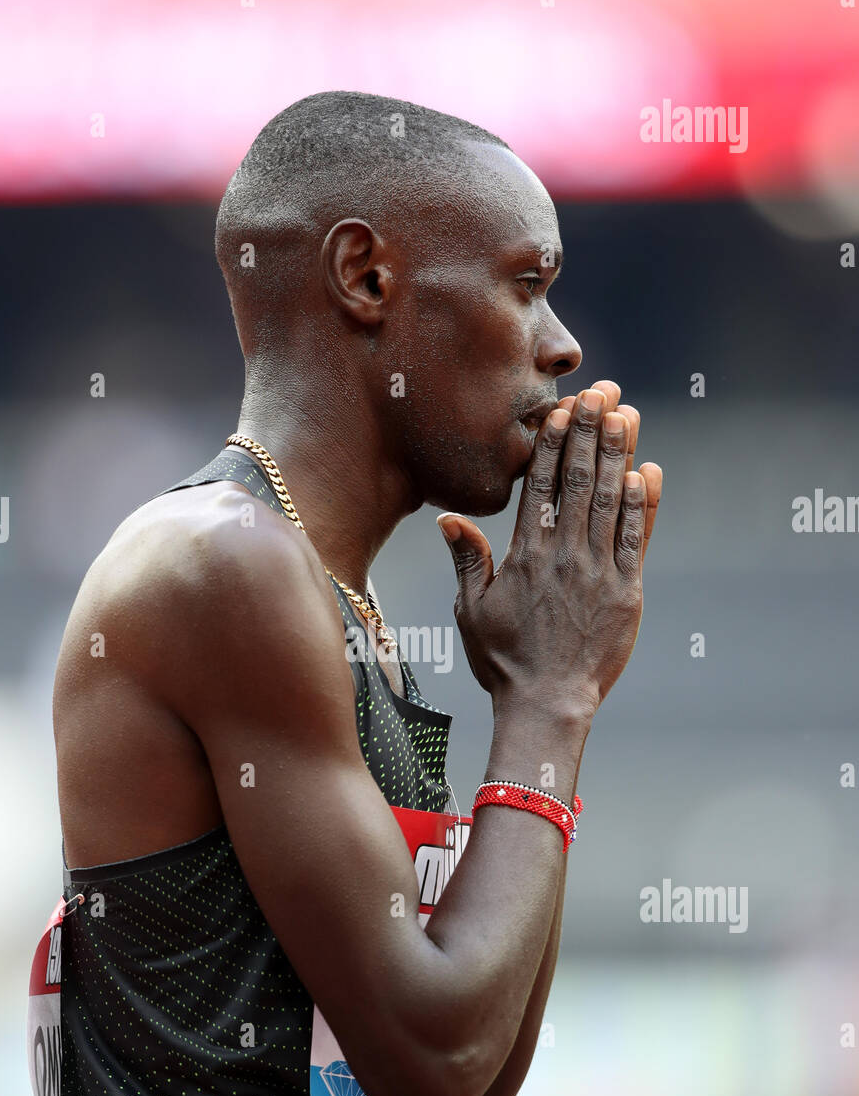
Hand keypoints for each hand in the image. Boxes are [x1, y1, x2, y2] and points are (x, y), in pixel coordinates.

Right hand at [438, 380, 661, 718]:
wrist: (547, 704)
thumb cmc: (503, 661)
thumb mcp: (471, 611)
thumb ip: (467, 560)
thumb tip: (448, 518)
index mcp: (525, 555)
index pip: (539, 485)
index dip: (552, 441)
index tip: (561, 406)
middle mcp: (563, 555)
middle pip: (578, 480)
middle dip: (590, 431)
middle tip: (601, 391)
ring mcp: (597, 572)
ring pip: (610, 501)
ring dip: (619, 455)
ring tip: (625, 415)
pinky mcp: (626, 592)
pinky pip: (635, 539)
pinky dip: (641, 505)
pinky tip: (647, 473)